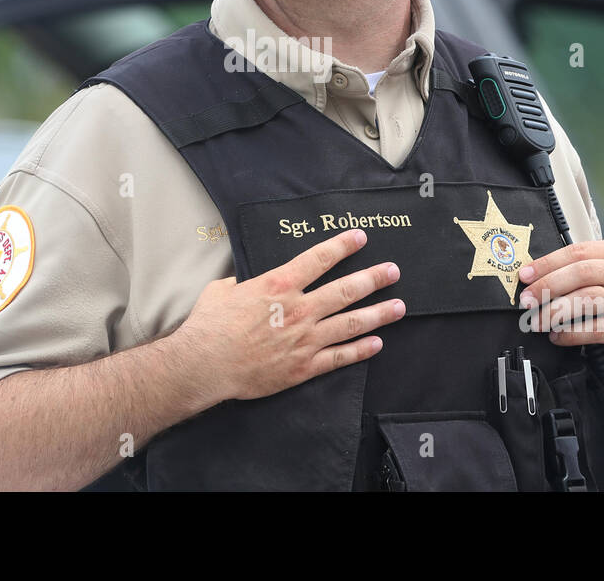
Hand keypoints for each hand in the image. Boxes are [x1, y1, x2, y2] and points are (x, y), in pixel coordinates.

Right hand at [174, 228, 404, 401]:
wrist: (205, 364)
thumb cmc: (209, 325)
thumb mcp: (221, 290)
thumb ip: (240, 283)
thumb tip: (243, 282)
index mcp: (278, 285)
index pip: (319, 259)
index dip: (342, 246)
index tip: (361, 237)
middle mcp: (298, 309)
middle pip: (346, 290)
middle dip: (374, 278)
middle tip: (393, 271)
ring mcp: (304, 339)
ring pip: (351, 323)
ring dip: (378, 314)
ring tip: (398, 306)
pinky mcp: (303, 367)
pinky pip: (339, 357)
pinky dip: (360, 350)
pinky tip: (377, 344)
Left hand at [517, 240, 603, 391]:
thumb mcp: (595, 287)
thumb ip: (572, 276)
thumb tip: (529, 278)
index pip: (578, 251)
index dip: (548, 263)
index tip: (524, 276)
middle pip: (582, 272)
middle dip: (548, 286)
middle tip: (526, 301)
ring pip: (589, 299)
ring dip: (556, 311)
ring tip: (537, 322)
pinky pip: (599, 328)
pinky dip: (572, 333)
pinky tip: (557, 337)